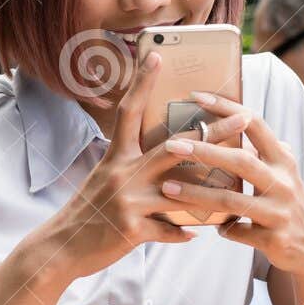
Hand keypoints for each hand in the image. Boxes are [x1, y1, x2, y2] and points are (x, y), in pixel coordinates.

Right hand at [27, 52, 220, 282]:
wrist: (59, 248)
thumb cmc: (89, 213)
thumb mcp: (107, 181)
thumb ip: (136, 168)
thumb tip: (168, 156)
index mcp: (116, 156)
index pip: (130, 112)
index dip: (141, 83)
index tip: (155, 55)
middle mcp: (122, 172)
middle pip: (174, 146)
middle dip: (212, 131)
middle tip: (244, 116)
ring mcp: (127, 200)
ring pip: (179, 190)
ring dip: (211, 189)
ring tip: (238, 185)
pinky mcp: (130, 228)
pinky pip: (168, 229)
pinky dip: (182, 232)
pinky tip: (197, 235)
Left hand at [157, 90, 303, 284]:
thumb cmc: (292, 204)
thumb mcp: (286, 173)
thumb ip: (267, 149)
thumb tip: (247, 120)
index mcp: (283, 161)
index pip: (255, 123)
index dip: (227, 108)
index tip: (197, 96)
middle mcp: (283, 183)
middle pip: (241, 161)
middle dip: (204, 151)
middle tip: (172, 145)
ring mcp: (279, 212)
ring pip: (232, 200)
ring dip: (196, 194)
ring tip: (167, 188)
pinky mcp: (274, 239)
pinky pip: (237, 232)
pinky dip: (223, 228)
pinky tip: (211, 225)